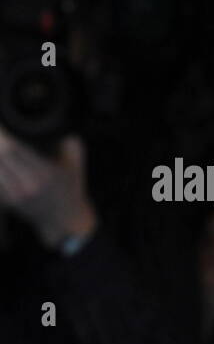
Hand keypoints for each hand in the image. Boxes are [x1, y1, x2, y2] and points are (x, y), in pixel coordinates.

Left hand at [0, 125, 95, 247]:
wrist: (65, 220)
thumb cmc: (71, 189)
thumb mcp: (77, 164)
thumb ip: (69, 142)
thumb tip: (57, 125)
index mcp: (46, 174)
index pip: (13, 148)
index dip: (3, 133)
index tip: (2, 123)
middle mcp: (28, 185)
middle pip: (0, 155)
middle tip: (0, 130)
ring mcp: (15, 195)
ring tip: (0, 141)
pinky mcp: (6, 201)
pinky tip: (2, 160)